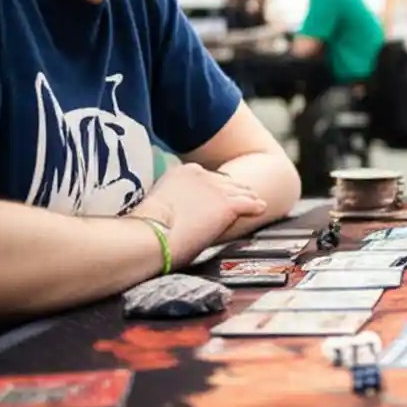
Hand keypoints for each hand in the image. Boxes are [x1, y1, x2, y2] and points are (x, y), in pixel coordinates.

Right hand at [133, 163, 266, 266]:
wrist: (151, 234)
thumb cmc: (145, 228)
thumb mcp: (155, 203)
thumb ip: (170, 200)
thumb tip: (172, 212)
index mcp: (182, 172)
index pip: (207, 178)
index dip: (213, 189)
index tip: (213, 196)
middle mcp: (202, 175)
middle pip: (226, 182)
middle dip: (233, 191)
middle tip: (241, 198)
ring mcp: (217, 189)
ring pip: (240, 191)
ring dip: (247, 198)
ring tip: (255, 202)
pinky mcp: (228, 205)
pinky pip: (249, 203)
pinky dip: (255, 207)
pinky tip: (261, 209)